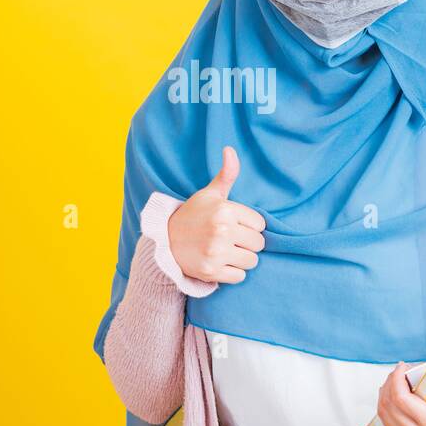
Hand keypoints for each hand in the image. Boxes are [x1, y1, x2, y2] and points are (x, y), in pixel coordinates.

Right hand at [167, 146, 265, 283]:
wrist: (165, 242)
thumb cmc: (193, 215)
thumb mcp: (209, 194)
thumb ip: (226, 174)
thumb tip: (230, 149)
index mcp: (224, 210)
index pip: (260, 224)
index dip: (250, 225)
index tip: (235, 224)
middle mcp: (221, 231)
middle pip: (258, 243)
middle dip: (248, 242)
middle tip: (231, 239)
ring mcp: (216, 253)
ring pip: (252, 261)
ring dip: (242, 258)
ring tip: (226, 251)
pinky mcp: (211, 272)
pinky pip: (240, 277)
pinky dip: (233, 273)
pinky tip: (220, 263)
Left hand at [376, 363, 425, 425]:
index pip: (401, 400)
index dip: (396, 379)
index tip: (403, 367)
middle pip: (388, 408)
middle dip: (388, 384)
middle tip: (399, 372)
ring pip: (386, 420)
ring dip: (385, 397)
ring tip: (395, 382)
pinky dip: (388, 412)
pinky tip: (396, 400)